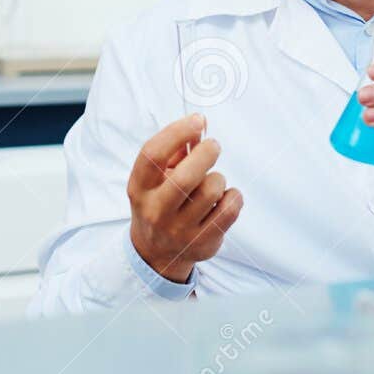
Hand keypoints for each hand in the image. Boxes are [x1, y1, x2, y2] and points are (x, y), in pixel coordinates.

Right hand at [127, 115, 243, 283]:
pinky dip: (234, 196)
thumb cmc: (159, 203)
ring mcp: (179, 230)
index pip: (153, 155)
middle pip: (186, 176)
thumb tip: (199, 125)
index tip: (197, 120)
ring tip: (212, 182)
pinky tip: (225, 197)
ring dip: (218, 178)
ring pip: (211, 189)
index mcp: (140, 188)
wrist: (155, 252)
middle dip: (207, 153)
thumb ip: (176, 151)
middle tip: (213, 146)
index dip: (177, 132)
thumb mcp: (156, 178)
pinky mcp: (202, 242)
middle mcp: (156, 211)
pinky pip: (230, 209)